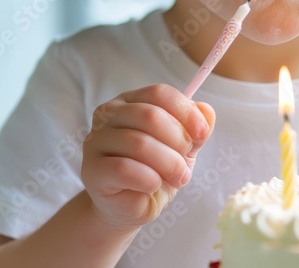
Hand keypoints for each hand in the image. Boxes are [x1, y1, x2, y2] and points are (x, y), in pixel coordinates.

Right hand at [81, 84, 214, 229]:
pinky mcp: (92, 170)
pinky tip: (154, 185)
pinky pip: (125, 169)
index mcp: (131, 101)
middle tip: (186, 164)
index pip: (159, 93)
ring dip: (168, 164)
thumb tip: (206, 110)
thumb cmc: (157, 169)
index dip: (186, 112)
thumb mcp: (183, 147)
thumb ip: (196, 128)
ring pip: (139, 143)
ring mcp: (96, 141)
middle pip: (150, 116)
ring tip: (178, 178)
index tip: (202, 134)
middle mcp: (108, 115)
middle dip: (178, 142)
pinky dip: (149, 179)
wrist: (132, 205)